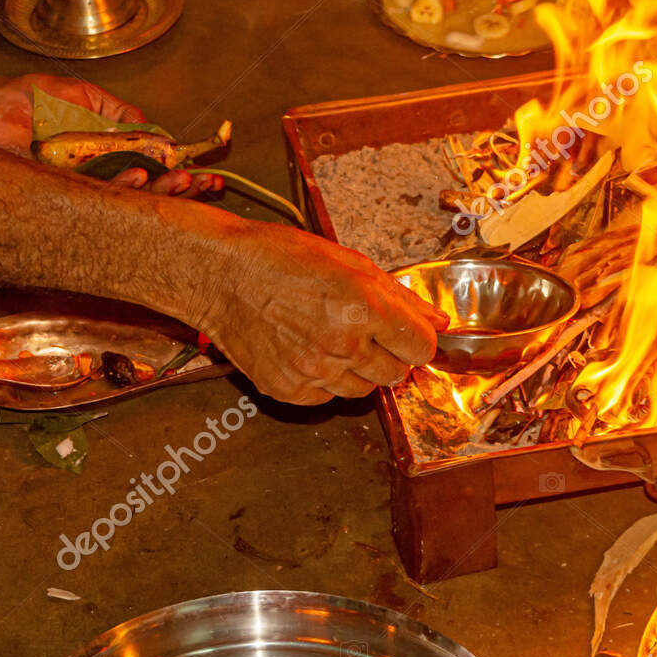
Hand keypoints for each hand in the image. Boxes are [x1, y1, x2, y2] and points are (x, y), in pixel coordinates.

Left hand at [0, 70, 208, 196]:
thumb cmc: (21, 98)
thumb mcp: (80, 97)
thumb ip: (117, 115)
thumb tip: (160, 135)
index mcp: (97, 165)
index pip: (146, 179)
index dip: (178, 182)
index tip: (208, 180)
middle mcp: (81, 184)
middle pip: (137, 198)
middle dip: (173, 193)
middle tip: (200, 185)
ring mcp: (62, 191)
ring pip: (115, 202)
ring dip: (151, 193)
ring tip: (176, 181)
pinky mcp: (39, 189)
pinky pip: (83, 193)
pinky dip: (113, 188)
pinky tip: (136, 179)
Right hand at [187, 220, 448, 404]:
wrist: (219, 275)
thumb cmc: (280, 259)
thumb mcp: (349, 263)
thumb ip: (400, 296)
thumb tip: (437, 321)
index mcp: (364, 306)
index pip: (421, 348)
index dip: (416, 339)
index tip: (404, 332)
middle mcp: (343, 344)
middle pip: (396, 374)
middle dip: (390, 355)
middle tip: (365, 332)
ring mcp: (314, 371)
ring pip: (363, 390)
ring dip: (358, 370)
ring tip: (331, 338)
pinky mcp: (288, 389)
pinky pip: (326, 398)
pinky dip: (325, 381)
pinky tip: (307, 351)